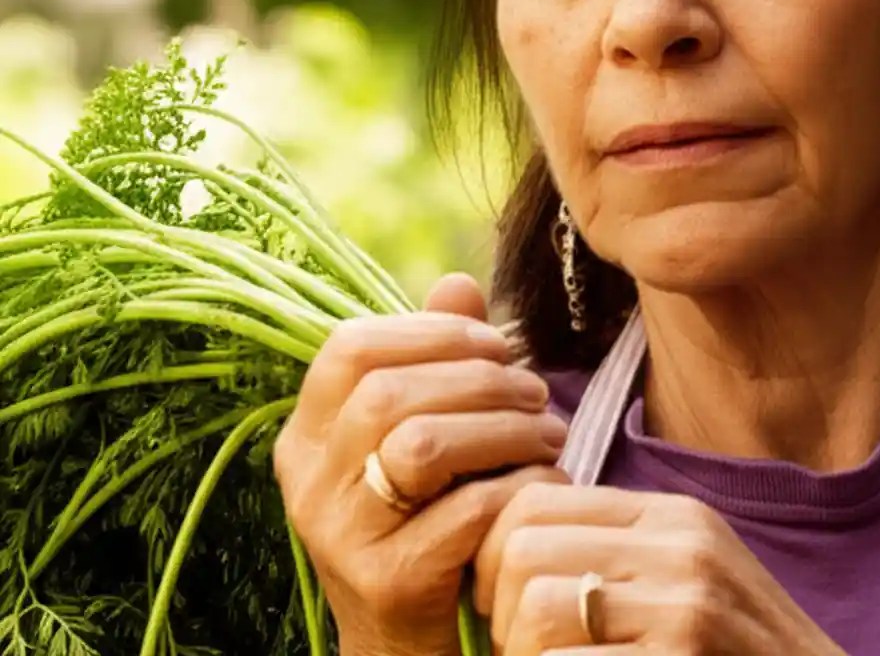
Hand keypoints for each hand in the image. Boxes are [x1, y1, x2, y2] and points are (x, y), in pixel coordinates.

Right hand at [273, 273, 570, 655]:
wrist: (410, 646)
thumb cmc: (425, 525)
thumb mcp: (418, 441)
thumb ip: (434, 362)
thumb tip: (458, 283)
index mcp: (306, 437)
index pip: (348, 349)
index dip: (431, 332)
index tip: (494, 345)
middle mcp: (308, 483)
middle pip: (388, 393)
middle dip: (479, 380)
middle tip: (537, 394)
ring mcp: (343, 535)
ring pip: (423, 446)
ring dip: (504, 429)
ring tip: (550, 435)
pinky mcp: (392, 581)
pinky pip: (466, 510)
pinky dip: (520, 486)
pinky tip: (550, 483)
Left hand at [473, 484, 844, 654]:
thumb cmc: (734, 649)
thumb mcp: (683, 573)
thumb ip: (612, 549)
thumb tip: (505, 543)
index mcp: (670, 515)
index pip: (534, 499)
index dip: (491, 552)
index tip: (498, 598)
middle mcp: (680, 545)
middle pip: (523, 549)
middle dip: (500, 610)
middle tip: (518, 647)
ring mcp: (687, 604)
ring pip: (538, 607)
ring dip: (521, 653)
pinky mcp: (684, 655)